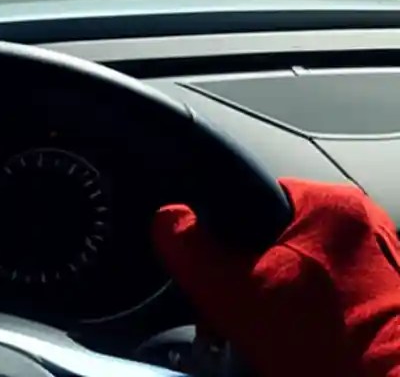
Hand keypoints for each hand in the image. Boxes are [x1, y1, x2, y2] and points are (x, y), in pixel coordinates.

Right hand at [152, 178, 399, 376]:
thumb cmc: (331, 346)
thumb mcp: (236, 295)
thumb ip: (191, 250)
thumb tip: (167, 221)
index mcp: (332, 204)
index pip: (252, 197)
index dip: (221, 235)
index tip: (218, 271)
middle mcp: (364, 225)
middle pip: (275, 238)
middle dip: (250, 275)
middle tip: (240, 311)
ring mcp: (381, 263)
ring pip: (300, 270)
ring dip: (276, 298)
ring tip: (269, 331)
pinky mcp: (386, 299)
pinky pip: (328, 295)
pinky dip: (308, 315)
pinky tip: (297, 340)